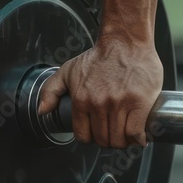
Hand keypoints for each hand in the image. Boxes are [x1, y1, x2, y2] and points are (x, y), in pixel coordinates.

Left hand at [38, 36, 162, 147]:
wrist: (125, 40)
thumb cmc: (99, 57)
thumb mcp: (67, 71)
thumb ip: (51, 91)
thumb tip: (42, 111)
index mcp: (81, 100)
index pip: (84, 136)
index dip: (91, 138)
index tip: (97, 133)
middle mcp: (99, 104)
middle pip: (103, 140)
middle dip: (108, 141)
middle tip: (114, 133)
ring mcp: (119, 104)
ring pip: (119, 139)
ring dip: (123, 141)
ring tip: (126, 134)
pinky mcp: (139, 102)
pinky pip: (136, 132)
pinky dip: (138, 139)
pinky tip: (139, 136)